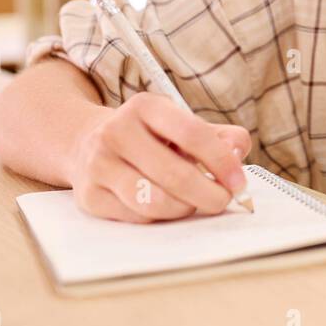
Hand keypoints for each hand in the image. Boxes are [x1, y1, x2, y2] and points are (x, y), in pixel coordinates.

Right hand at [67, 92, 251, 222]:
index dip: (221, 161)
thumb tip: (237, 151)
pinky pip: (137, 218)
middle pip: (175, 174)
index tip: (239, 182)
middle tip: (222, 201)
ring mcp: (99, 164)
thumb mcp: (181, 125)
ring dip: (184, 209)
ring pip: (154, 202)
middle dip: (209, 194)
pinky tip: (165, 206)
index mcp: (145, 107)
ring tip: (192, 203)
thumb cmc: (150, 137)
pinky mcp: (90, 196)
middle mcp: (117, 132)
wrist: (87, 143)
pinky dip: (160, 218)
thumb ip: (218, 136)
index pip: (192, 134)